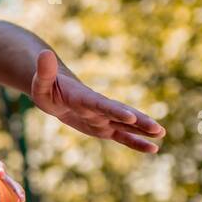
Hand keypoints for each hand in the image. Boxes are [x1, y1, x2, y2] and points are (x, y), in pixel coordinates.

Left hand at [29, 49, 164, 152]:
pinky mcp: (104, 128)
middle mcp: (98, 107)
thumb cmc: (47, 88)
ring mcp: (103, 118)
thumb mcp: (40, 82)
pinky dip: (136, 142)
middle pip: (120, 114)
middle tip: (157, 128)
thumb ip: (44, 71)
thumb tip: (44, 52)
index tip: (130, 116)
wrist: (56, 92)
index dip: (114, 110)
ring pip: (126, 125)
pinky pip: (122, 136)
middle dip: (139, 121)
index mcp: (83, 98)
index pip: (100, 104)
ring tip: (161, 134)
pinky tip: (153, 149)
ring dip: (142, 130)